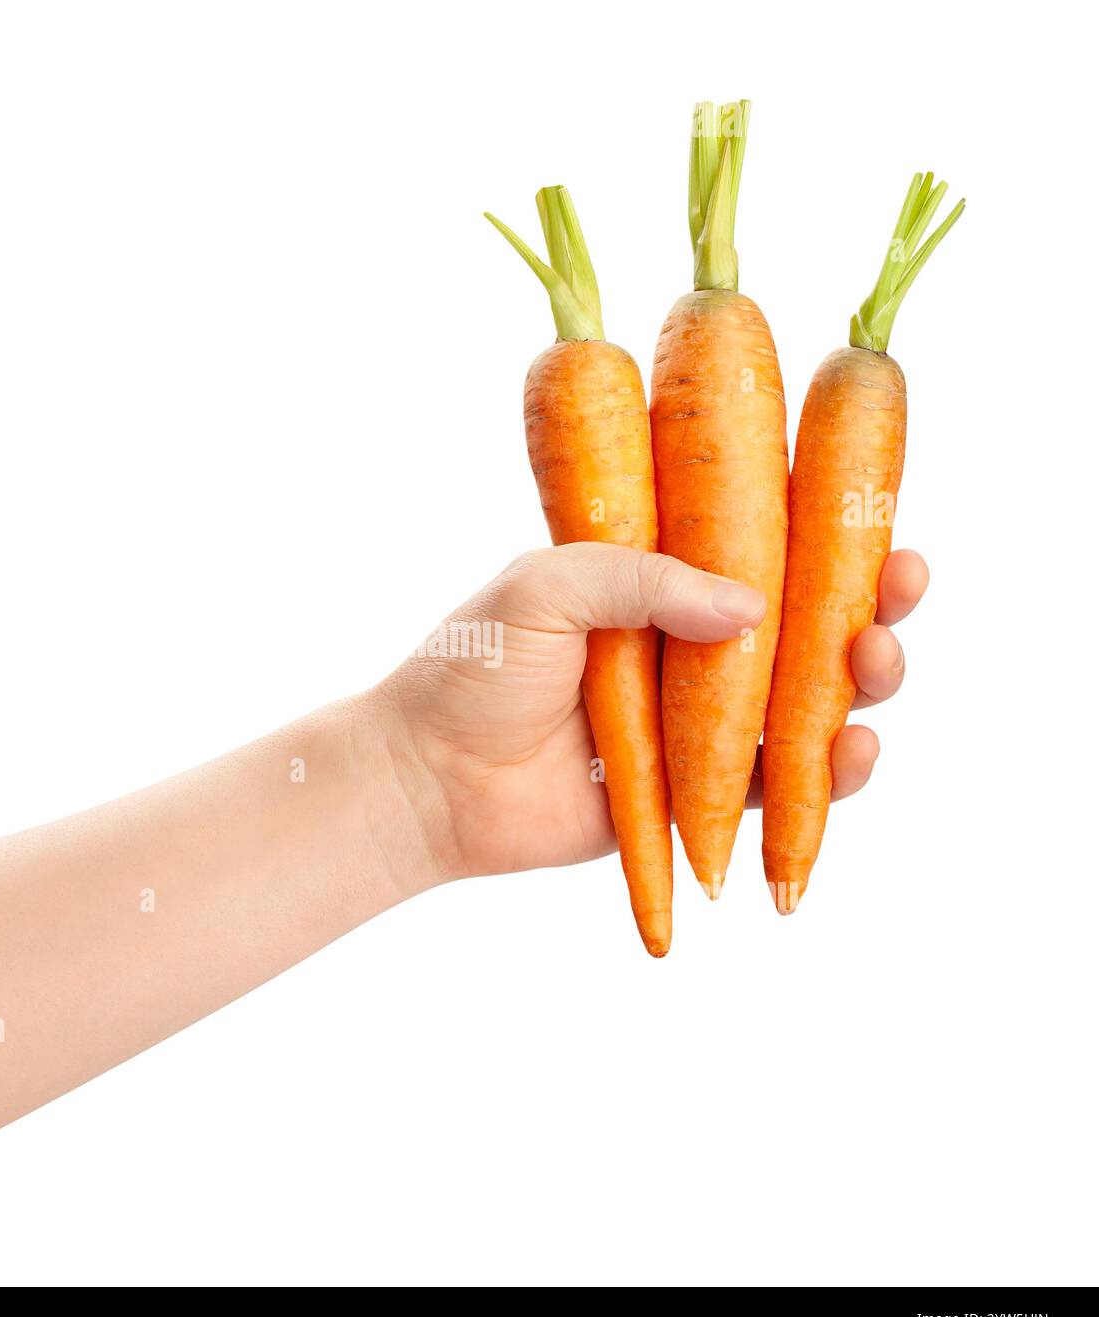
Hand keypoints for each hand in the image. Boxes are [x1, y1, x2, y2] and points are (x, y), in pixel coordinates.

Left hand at [380, 543, 926, 882]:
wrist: (428, 776)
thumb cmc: (472, 664)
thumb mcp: (546, 585)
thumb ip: (643, 578)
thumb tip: (751, 607)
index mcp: (660, 578)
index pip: (765, 542)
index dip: (829, 529)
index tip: (876, 514)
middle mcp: (693, 645)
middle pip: (809, 620)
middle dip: (868, 601)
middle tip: (899, 588)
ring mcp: (702, 720)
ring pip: (810, 700)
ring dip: (863, 681)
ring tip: (877, 662)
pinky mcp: (700, 792)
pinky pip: (779, 782)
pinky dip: (827, 772)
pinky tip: (854, 750)